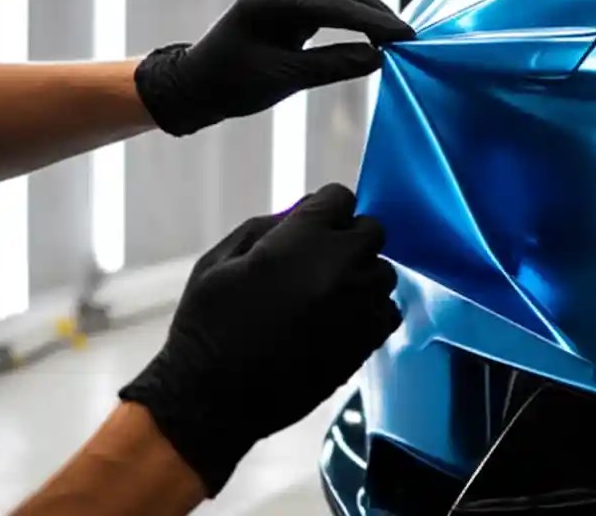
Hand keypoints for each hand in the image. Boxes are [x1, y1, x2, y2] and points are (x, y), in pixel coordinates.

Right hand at [118, 184, 401, 495]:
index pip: (340, 197)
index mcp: (303, 241)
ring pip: (383, 272)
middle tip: (317, 261)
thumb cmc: (207, 327)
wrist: (213, 399)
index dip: (324, 210)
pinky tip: (339, 321)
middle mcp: (342, 268)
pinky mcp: (367, 343)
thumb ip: (269, 226)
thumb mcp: (221, 260)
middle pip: (372, 230)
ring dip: (360, 276)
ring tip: (324, 296)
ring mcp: (360, 306)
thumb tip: (305, 211)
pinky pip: (388, 311)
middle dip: (347, 238)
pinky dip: (370, 311)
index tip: (311, 227)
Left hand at [134, 0, 412, 135]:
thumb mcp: (284, 79)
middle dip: (379, 14)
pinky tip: (374, 36)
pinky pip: (330, 6)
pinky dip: (354, 20)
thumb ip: (332, 66)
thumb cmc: (231, 84)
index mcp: (270, 0)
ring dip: (370, 16)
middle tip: (410, 40)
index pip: (335, 4)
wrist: (194, 85)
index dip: (375, 21)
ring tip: (398, 40)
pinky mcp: (288, 4)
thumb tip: (378, 59)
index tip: (406, 38)